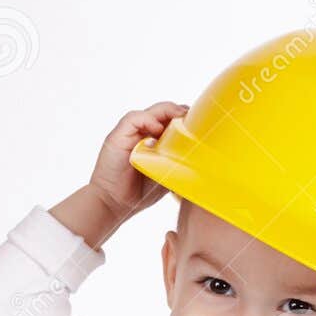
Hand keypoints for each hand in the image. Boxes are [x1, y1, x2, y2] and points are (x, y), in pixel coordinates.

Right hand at [49, 102, 186, 249]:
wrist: (114, 204)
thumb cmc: (139, 193)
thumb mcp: (166, 175)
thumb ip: (178, 163)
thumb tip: (200, 156)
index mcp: (153, 141)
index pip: (171, 121)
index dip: (184, 119)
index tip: (198, 124)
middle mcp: (141, 133)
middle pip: (164, 112)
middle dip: (179, 112)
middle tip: (193, 119)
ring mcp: (130, 133)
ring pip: (151, 111)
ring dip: (168, 112)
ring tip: (180, 118)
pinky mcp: (118, 135)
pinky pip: (134, 118)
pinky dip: (148, 120)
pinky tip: (157, 130)